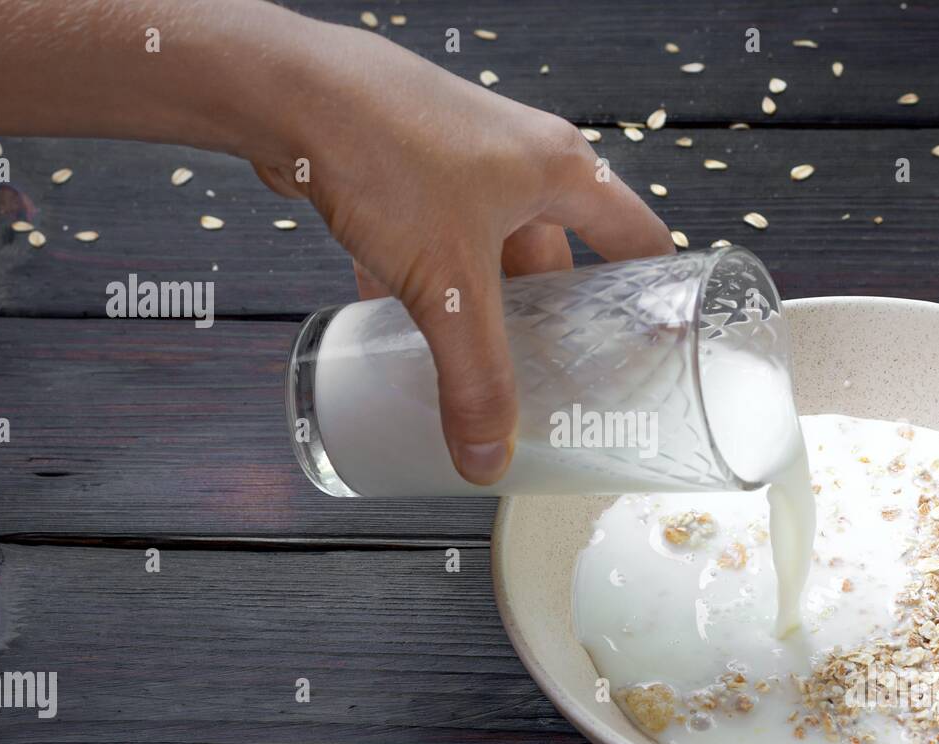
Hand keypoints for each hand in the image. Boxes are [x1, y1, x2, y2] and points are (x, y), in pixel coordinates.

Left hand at [253, 25, 673, 483]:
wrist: (285, 90)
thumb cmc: (386, 153)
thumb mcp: (449, 287)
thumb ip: (476, 379)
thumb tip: (489, 458)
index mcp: (561, 172)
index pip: (638, 239)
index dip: (654, 295)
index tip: (654, 347)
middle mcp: (521, 161)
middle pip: (560, 257)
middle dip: (555, 322)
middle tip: (557, 379)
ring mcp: (462, 163)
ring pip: (489, 256)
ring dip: (485, 310)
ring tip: (481, 368)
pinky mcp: (407, 170)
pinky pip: (433, 245)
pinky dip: (426, 290)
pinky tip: (406, 336)